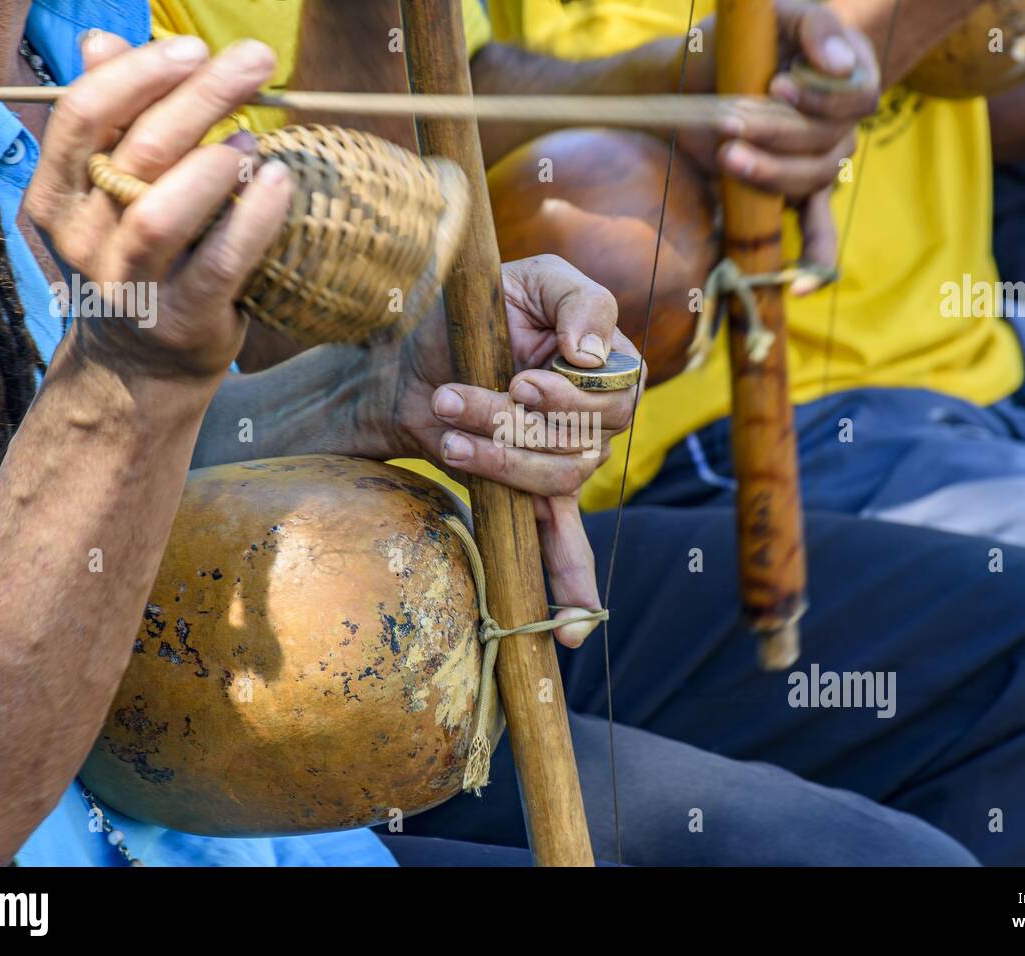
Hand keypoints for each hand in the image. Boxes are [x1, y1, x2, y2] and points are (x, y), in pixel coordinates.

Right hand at [24, 34, 293, 380]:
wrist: (141, 366)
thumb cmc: (139, 259)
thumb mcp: (111, 192)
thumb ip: (113, 123)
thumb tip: (102, 42)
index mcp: (56, 196)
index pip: (83, 116)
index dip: (138, 74)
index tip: (191, 47)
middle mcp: (83, 241)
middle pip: (136, 153)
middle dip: (199, 97)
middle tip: (254, 62)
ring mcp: (130, 286)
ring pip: (162, 214)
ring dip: (216, 164)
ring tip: (253, 138)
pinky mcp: (182, 320)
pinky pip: (220, 262)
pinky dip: (255, 218)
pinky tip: (281, 183)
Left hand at [393, 255, 642, 646]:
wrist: (407, 357)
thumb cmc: (472, 309)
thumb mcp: (529, 281)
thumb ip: (581, 301)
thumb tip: (596, 355)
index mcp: (606, 365)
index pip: (618, 397)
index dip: (571, 396)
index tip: (519, 378)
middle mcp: (594, 419)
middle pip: (580, 442)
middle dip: (511, 422)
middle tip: (454, 397)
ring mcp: (564, 462)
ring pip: (554, 480)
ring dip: (497, 460)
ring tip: (449, 431)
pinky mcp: (528, 496)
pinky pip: (562, 547)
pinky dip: (569, 588)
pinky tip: (569, 631)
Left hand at [677, 2, 879, 279]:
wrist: (693, 81)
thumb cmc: (738, 43)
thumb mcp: (775, 16)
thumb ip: (816, 26)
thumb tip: (842, 65)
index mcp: (847, 78)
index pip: (858, 99)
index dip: (822, 99)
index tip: (777, 86)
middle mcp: (840, 128)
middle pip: (828, 144)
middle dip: (776, 135)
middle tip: (728, 122)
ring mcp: (820, 167)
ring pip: (811, 182)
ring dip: (770, 173)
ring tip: (727, 156)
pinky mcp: (793, 198)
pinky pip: (820, 237)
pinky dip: (816, 264)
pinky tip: (803, 287)